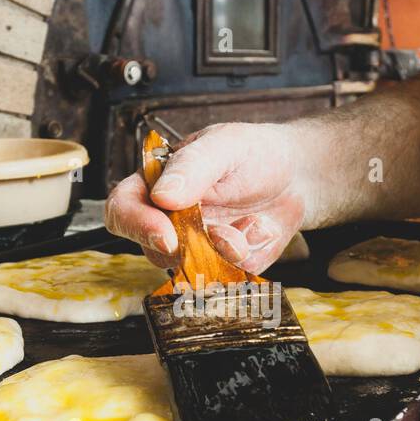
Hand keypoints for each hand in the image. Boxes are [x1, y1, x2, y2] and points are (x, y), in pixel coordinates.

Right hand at [104, 122, 311, 272]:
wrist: (296, 177)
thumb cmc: (254, 153)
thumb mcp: (225, 145)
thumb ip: (193, 166)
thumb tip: (163, 195)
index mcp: (156, 184)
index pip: (123, 209)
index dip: (136, 225)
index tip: (166, 235)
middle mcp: (168, 221)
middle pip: (155, 249)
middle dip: (194, 245)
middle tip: (228, 233)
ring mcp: (195, 247)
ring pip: (194, 268)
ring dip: (229, 248)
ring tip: (254, 221)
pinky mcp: (222, 266)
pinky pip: (227, 275)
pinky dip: (250, 253)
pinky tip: (261, 229)